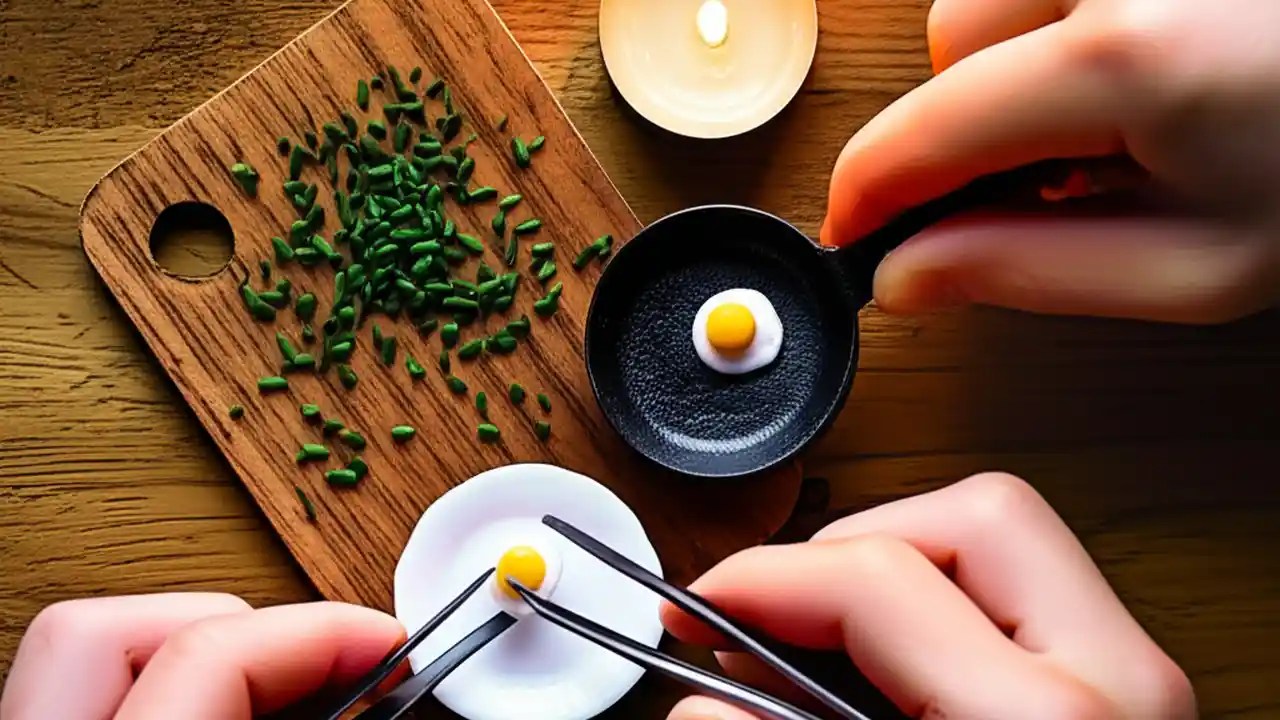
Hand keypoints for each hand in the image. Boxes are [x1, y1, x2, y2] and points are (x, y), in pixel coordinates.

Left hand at [0, 594, 404, 719]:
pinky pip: (87, 711)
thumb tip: (378, 703)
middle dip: (233, 624)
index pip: (204, 656)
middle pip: (102, 629)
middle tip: (319, 661)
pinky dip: (164, 699)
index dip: (317, 632)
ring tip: (276, 689)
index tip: (385, 644)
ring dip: (191, 652)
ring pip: (82, 664)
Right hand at [661, 473, 1195, 719]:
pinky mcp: (1126, 697)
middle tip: (776, 610)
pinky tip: (888, 668)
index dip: (762, 579)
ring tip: (827, 640)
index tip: (701, 604)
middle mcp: (1117, 683)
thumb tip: (699, 704)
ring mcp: (1133, 685)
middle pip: (974, 514)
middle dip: (851, 547)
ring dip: (895, 570)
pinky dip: (940, 612)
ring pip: (1003, 540)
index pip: (880, 578)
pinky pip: (1020, 600)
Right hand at [822, 0, 1279, 323]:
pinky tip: (1157, 54)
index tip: (854, 237)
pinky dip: (1072, 16)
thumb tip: (911, 274)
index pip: (920, 132)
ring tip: (1134, 103)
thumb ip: (1030, 272)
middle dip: (980, 116)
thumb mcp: (1199, 263)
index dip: (866, 196)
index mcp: (1118, 58)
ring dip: (1030, 58)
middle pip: (949, 42)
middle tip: (1071, 167)